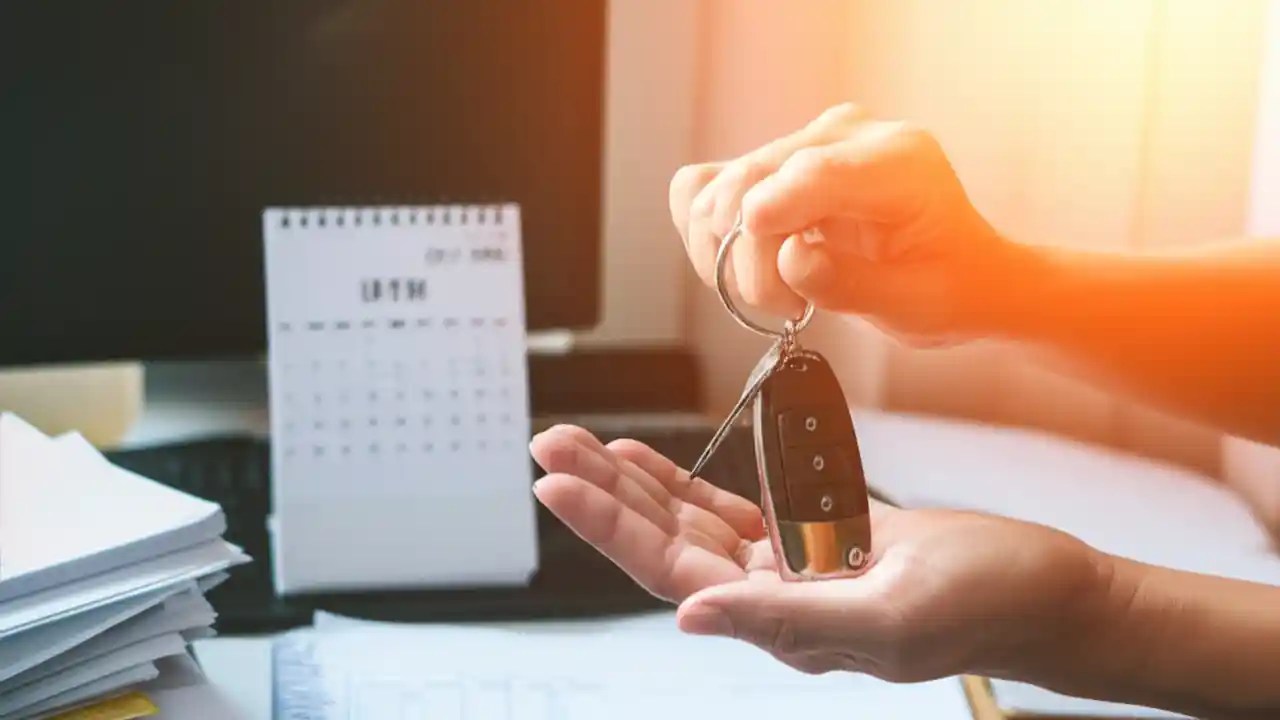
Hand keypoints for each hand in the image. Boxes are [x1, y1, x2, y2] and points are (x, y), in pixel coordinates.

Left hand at [530, 424, 1111, 681]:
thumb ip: (789, 617)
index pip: (674, 571)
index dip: (611, 527)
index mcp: (784, 624)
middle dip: (605, 494)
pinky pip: (737, 508)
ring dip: (637, 482)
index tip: (559, 486)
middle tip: (549, 446)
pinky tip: (651, 461)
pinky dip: (693, 482)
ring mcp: (795, 569)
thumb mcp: (892, 614)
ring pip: (694, 521)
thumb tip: (692, 615)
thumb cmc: (989, 602)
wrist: (1051, 593)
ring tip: (582, 444)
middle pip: (667, 541)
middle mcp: (775, 600)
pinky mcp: (819, 540)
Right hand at [669, 102, 1021, 346]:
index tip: (758, 273)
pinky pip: (704, 186)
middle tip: (785, 306)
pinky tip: (740, 264)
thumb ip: (848, 282)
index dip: (769, 216)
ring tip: (774, 291)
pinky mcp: (772, 166)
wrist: (957, 270)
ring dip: (725, 252)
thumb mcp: (911, 303)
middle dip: (749, 260)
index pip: (812, 171)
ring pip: (717, 187)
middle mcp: (846, 136)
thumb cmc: (945, 285)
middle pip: (754, 181)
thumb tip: (790, 257)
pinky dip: (704, 232)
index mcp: (898, 160)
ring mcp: (804, 145)